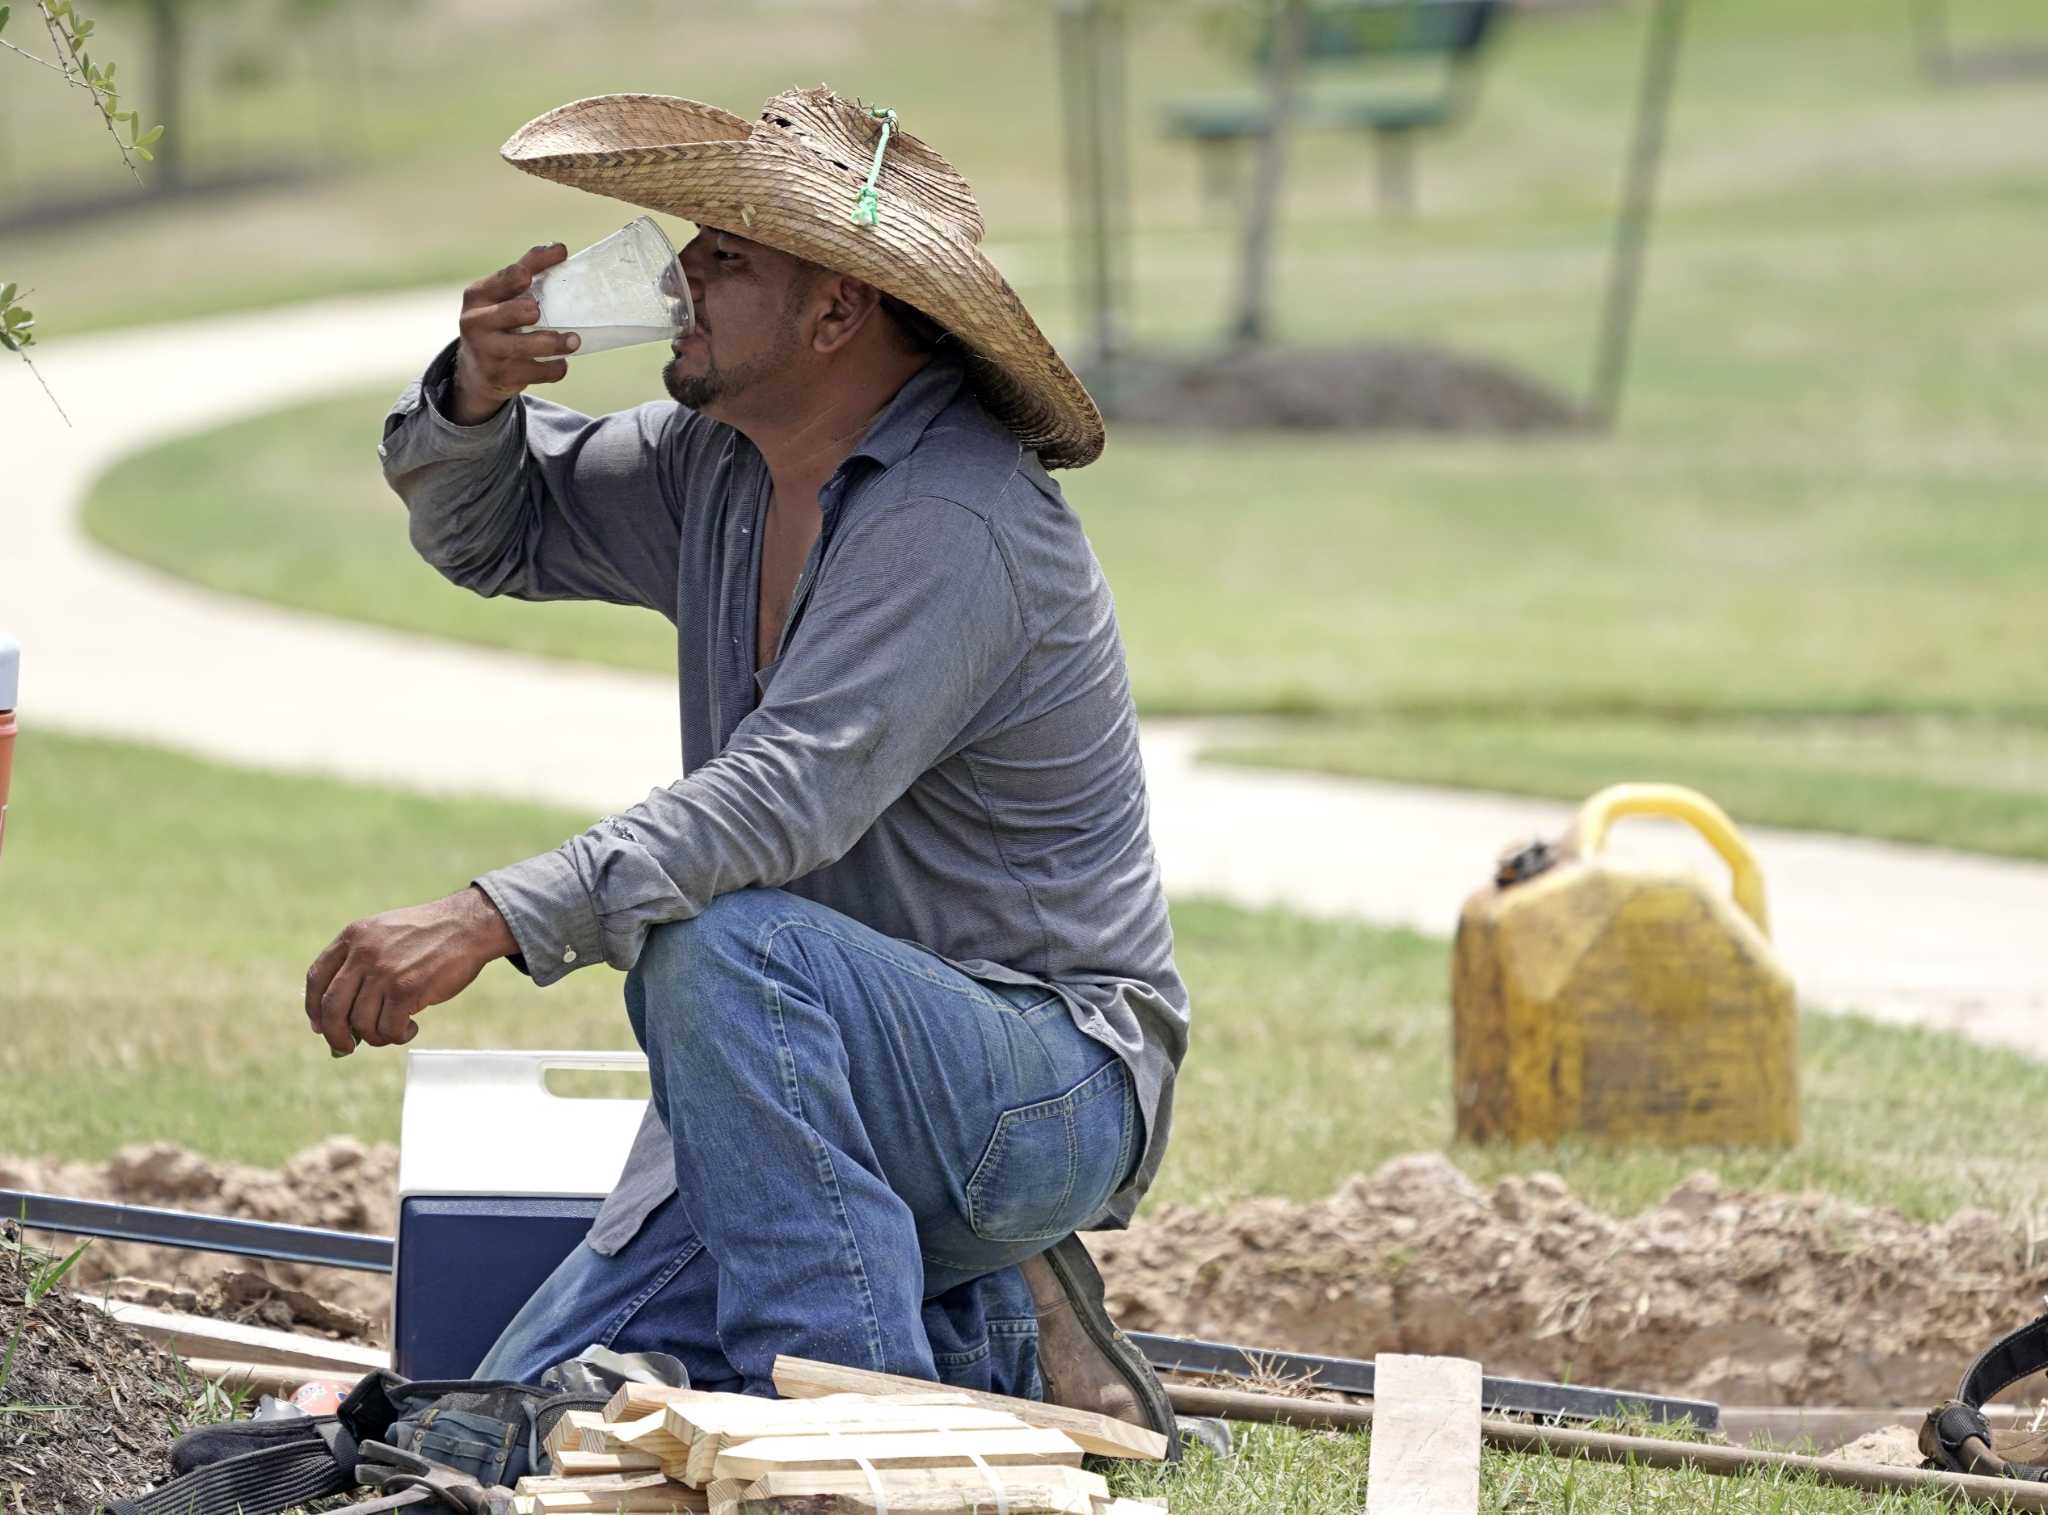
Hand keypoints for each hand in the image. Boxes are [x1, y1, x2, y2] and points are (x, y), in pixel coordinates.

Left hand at [304, 887, 516, 1056]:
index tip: (321, 1026)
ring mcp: (384, 972)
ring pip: (360, 1023)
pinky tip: (410, 1027)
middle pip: (331, 1008)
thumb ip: (359, 965)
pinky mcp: (407, 989)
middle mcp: (363, 953)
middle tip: (347, 1047)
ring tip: (395, 1030)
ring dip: (376, 1036)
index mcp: (353, 936)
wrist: (468, 925)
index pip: (316, 979)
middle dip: (336, 1036)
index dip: (314, 1008)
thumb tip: (338, 1019)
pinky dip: (397, 1035)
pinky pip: (388, 1028)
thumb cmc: (429, 936)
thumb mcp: (384, 935)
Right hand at [449, 243, 579, 425]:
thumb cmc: (497, 321)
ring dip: (557, 343)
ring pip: (529, 346)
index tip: (562, 255)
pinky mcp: (502, 377)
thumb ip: (527, 269)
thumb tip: (559, 247)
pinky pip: (538, 372)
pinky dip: (555, 368)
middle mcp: (476, 323)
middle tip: (541, 311)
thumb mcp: (502, 295)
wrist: (476, 370)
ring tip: (574, 340)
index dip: (536, 265)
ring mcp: (488, 352)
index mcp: (477, 295)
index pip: (510, 275)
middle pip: (515, 311)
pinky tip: (559, 362)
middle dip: (532, 311)